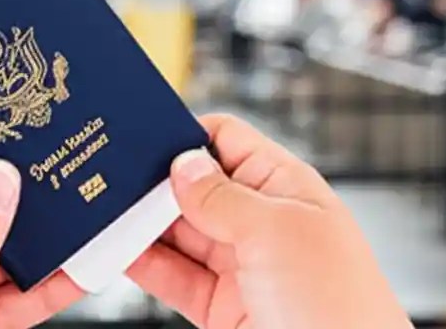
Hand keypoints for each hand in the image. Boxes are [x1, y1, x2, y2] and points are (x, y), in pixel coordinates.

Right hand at [127, 114, 410, 328]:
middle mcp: (261, 223)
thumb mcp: (278, 233)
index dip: (186, 136)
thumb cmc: (342, 307)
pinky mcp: (222, 309)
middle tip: (109, 180)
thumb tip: (183, 165)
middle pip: (194, 187)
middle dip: (153, 184)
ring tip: (103, 216)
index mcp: (285, 188)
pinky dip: (143, 266)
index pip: (226, 140)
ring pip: (178, 234)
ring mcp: (241, 267)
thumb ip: (223, 196)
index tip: (142, 137)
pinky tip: (119, 254)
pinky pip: (174, 277)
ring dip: (141, 226)